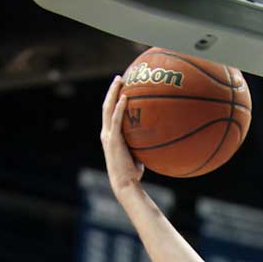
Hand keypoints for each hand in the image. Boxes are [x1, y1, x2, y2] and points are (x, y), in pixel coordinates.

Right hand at [100, 76, 144, 198]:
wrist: (125, 183)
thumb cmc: (133, 173)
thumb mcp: (137, 154)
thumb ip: (141, 143)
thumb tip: (156, 136)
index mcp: (110, 136)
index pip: (109, 113)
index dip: (113, 99)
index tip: (121, 87)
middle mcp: (106, 133)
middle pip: (106, 106)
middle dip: (112, 90)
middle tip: (119, 78)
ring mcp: (108, 136)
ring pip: (107, 108)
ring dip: (113, 93)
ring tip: (120, 80)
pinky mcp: (113, 140)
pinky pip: (116, 119)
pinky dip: (119, 107)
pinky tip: (125, 97)